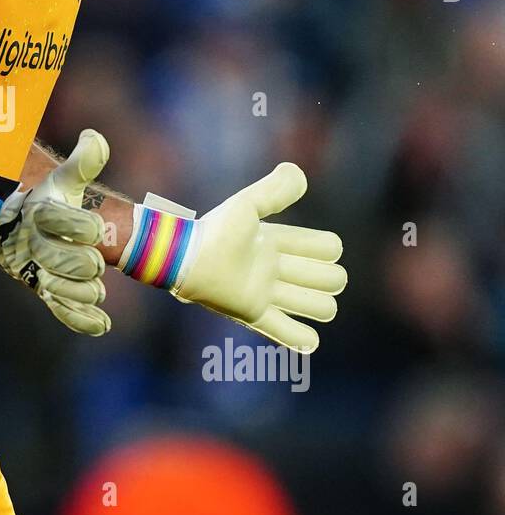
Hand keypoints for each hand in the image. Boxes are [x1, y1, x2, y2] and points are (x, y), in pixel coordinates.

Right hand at [0, 129, 111, 335]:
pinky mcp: (41, 289)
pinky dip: (80, 318)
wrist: (1, 228)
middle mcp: (34, 243)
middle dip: (84, 263)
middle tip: (93, 260)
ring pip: (62, 287)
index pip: (59, 220)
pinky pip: (58, 308)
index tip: (93, 227)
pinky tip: (102, 325)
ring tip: (96, 289)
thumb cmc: (41, 200)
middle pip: (64, 260)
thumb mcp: (60, 179)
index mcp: (39, 213)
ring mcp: (36, 269)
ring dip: (84, 291)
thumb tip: (95, 139)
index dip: (80, 225)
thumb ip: (82, 162)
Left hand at [172, 162, 345, 352]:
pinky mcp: (254, 315)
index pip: (326, 248)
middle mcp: (275, 269)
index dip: (327, 248)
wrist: (186, 260)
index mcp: (276, 242)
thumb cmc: (215, 231)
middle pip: (329, 279)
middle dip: (328, 277)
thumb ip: (274, 190)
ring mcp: (267, 294)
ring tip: (306, 301)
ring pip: (317, 306)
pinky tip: (310, 340)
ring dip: (320, 304)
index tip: (310, 246)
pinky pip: (286, 333)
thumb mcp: (247, 205)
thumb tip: (299, 174)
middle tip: (298, 273)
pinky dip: (302, 339)